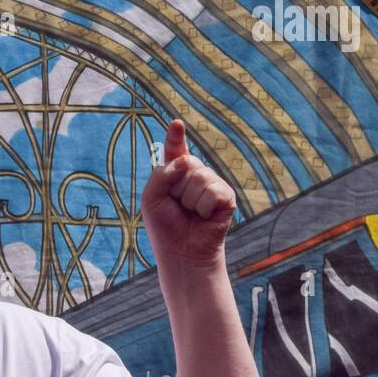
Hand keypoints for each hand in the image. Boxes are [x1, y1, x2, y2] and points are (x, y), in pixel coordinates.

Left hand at [140, 119, 236, 270]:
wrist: (182, 253)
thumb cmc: (165, 228)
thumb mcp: (151, 198)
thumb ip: (161, 174)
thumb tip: (186, 160)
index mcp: (175, 175)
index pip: (176, 151)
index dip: (176, 137)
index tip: (176, 123)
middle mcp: (195, 176)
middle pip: (188, 163)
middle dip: (177, 188)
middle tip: (178, 207)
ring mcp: (212, 185)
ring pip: (199, 177)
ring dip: (189, 200)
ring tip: (191, 214)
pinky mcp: (226, 197)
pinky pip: (213, 191)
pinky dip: (204, 206)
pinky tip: (205, 217)